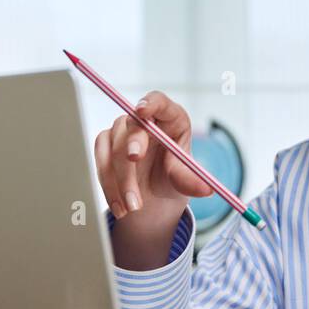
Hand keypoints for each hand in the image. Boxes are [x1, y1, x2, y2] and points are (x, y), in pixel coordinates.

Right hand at [93, 90, 212, 222]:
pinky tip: (121, 207)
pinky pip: (101, 163)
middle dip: (132, 142)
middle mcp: (144, 120)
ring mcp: (122, 131)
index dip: (150, 102)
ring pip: (114, 148)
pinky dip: (109, 187)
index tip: (142, 110)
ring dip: (122, 179)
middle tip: (134, 158)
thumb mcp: (184, 180)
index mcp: (170, 119)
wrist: (153, 194)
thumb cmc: (172, 177)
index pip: (159, 101)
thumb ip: (192, 181)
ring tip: (134, 206)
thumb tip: (207, 190)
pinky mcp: (105, 145)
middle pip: (133, 125)